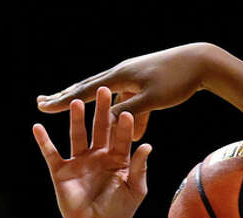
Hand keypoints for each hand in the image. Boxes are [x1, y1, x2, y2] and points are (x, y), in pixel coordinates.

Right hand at [32, 87, 150, 217]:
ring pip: (77, 135)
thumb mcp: (135, 189)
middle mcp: (98, 156)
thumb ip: (139, 167)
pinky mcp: (61, 170)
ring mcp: (79, 161)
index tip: (127, 109)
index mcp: (118, 159)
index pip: (121, 137)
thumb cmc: (121, 212)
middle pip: (99, 129)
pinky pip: (51, 153)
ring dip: (76, 119)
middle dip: (101, 111)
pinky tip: (38, 127)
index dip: (123, 124)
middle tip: (104, 91)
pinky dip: (44, 141)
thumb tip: (147, 145)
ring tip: (76, 102)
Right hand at [36, 43, 215, 140]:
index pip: (84, 92)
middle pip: (88, 88)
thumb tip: (107, 121)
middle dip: (66, 97)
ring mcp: (133, 77)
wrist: (200, 62)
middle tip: (43, 101)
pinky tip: (132, 129)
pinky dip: (126, 114)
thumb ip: (130, 111)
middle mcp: (122, 74)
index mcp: (120, 78)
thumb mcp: (153, 99)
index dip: (63, 100)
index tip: (41, 106)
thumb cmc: (178, 80)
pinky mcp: (145, 82)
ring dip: (93, 105)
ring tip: (75, 109)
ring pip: (108, 94)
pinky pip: (130, 100)